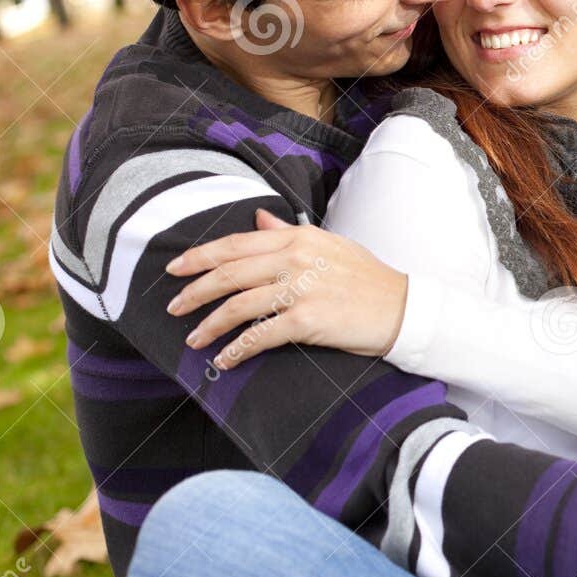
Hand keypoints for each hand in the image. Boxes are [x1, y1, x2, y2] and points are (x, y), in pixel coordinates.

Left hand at [164, 209, 407, 368]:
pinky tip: (224, 360)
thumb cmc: (367, 277)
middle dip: (194, 292)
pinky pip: (260, 335)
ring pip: (238, 305)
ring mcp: (302, 289)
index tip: (176, 269)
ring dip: (209, 325)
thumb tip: (257, 217)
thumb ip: (288, 231)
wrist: (403, 307)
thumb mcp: (329, 244)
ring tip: (194, 340)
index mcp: (298, 237)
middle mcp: (296, 258)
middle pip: (229, 273)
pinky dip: (237, 349)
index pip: (237, 243)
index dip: (201, 256)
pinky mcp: (308, 321)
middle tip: (173, 308)